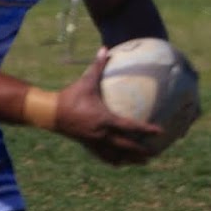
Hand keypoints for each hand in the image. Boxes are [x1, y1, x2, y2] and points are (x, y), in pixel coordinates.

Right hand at [52, 50, 161, 164]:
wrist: (50, 113)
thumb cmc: (70, 96)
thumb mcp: (85, 81)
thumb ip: (98, 66)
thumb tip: (105, 49)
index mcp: (104, 119)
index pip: (129, 126)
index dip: (145, 129)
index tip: (159, 131)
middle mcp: (101, 133)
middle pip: (126, 146)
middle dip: (141, 151)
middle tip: (156, 153)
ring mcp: (95, 142)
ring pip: (116, 156)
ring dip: (131, 160)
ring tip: (144, 162)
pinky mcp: (88, 146)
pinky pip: (104, 156)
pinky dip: (115, 160)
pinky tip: (122, 162)